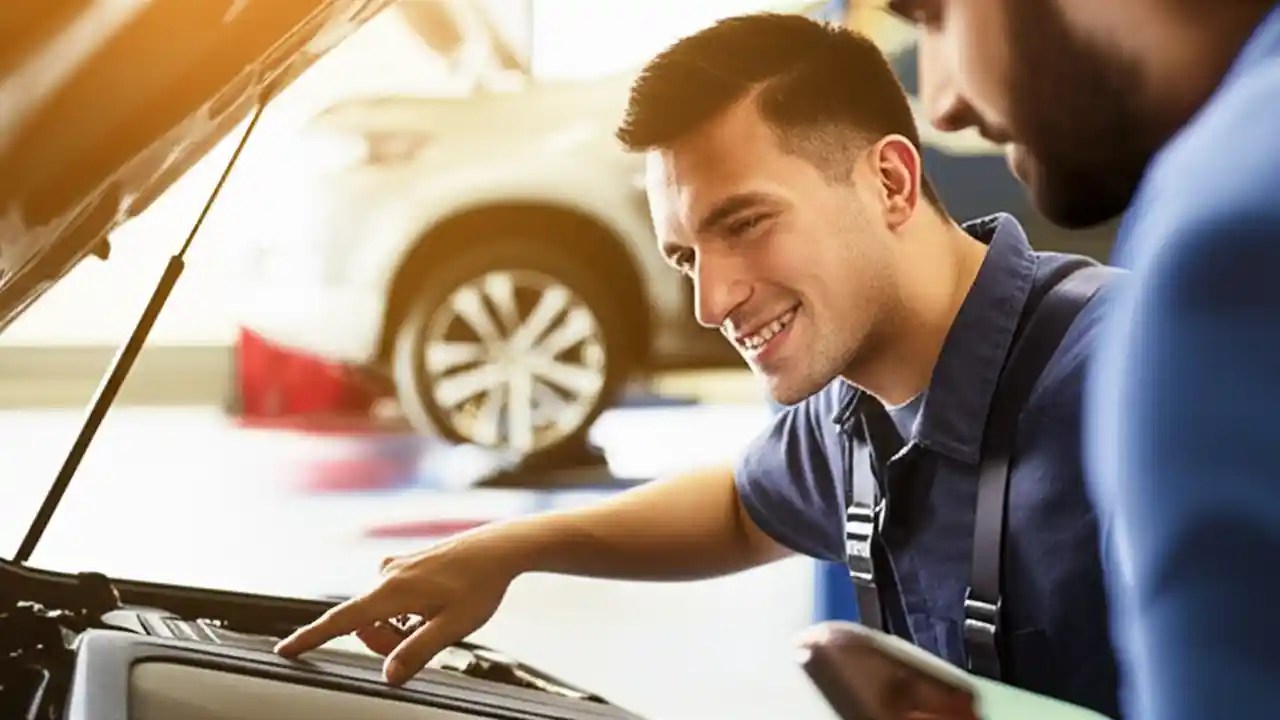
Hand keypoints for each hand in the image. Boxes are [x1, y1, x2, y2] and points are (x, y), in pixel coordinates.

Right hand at [273, 529, 519, 684]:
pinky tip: (438, 604)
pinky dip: (407, 612)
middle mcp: (386, 576)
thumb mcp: (453, 626)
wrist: (498, 548)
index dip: (311, 638)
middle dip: (388, 640)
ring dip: (401, 626)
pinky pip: (392, 600)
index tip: (285, 649)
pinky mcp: (404, 566)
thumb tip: (389, 675)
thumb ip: (418, 651)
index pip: (341, 621)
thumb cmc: (480, 585)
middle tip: (430, 635)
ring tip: (440, 615)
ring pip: (380, 614)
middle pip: (366, 625)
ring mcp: (395, 568)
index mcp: (391, 592)